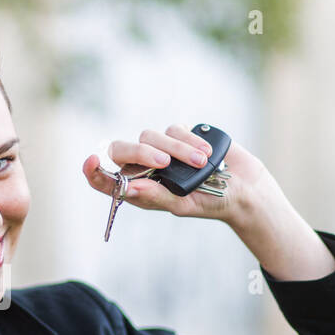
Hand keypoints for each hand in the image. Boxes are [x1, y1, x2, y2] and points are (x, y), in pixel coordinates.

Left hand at [82, 123, 272, 223]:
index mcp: (139, 188)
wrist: (243, 189)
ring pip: (150, 136)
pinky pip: (174, 128)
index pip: (105, 179)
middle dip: (140, 152)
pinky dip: (190, 140)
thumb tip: (130, 188)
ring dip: (176, 150)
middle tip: (163, 163)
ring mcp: (161, 148)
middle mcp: (144, 166)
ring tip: (201, 164)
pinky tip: (207, 154)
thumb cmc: (210, 202)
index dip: (94, 171)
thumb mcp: (183, 205)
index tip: (91, 161)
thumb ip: (156, 197)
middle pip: (122, 148)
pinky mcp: (180, 133)